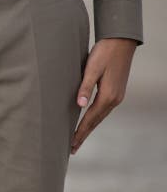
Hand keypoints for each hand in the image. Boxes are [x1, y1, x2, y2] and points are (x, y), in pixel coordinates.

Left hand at [71, 38, 136, 153]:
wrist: (120, 42)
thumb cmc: (103, 53)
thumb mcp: (91, 69)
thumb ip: (85, 87)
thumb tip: (79, 106)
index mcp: (107, 96)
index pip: (90, 119)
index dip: (79, 133)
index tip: (70, 145)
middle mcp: (114, 99)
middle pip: (95, 122)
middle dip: (83, 135)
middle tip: (72, 149)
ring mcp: (117, 96)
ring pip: (99, 117)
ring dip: (89, 128)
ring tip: (78, 139)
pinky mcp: (116, 91)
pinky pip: (103, 110)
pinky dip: (94, 119)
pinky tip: (88, 121)